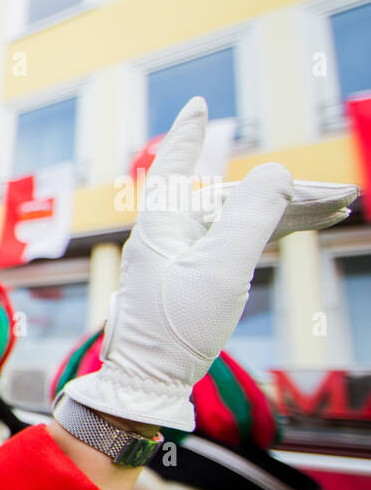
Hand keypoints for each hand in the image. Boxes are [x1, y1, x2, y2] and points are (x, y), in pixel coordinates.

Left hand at [63, 97, 356, 430]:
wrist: (147, 383)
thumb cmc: (176, 330)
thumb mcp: (222, 270)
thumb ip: (250, 217)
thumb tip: (275, 171)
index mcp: (162, 226)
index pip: (177, 168)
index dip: (191, 136)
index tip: (198, 106)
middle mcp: (168, 237)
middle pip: (228, 196)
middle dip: (284, 190)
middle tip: (340, 192)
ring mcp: (180, 259)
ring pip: (237, 220)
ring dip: (285, 211)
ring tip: (339, 205)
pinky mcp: (191, 281)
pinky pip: (234, 244)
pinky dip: (268, 234)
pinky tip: (302, 225)